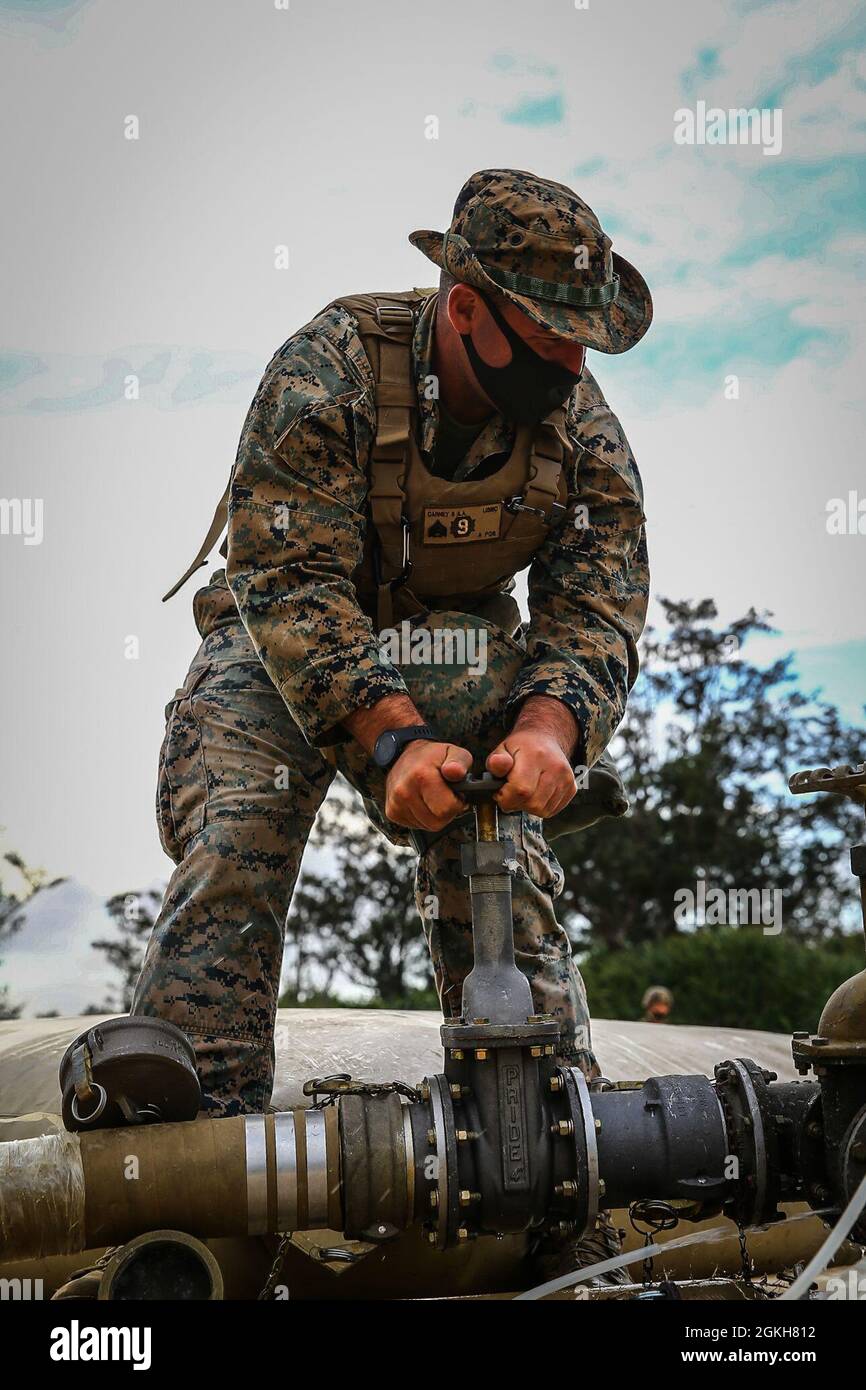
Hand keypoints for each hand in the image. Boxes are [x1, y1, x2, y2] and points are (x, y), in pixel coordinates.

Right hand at [385, 741, 473, 830]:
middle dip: (446, 811)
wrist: (403, 755)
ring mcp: (396, 804)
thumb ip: (460, 762)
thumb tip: (456, 773)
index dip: (457, 803)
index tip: (455, 792)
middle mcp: (404, 791)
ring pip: (427, 826)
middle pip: (437, 822)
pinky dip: (423, 817)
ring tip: (433, 797)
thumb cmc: (432, 756)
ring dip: (434, 815)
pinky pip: (416, 825)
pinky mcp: (392, 812)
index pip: (446, 809)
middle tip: (445, 795)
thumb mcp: (453, 752)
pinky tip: (422, 801)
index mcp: (421, 776)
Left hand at [486, 698, 579, 817]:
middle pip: (533, 803)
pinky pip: (552, 810)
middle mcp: (555, 767)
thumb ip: (496, 761)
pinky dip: (539, 807)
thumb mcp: (502, 749)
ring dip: (527, 806)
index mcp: (536, 756)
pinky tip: (534, 794)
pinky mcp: (572, 788)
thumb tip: (497, 765)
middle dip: (516, 803)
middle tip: (510, 792)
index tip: (500, 792)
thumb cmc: (521, 747)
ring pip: (543, 810)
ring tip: (523, 791)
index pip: (521, 789)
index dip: (506, 797)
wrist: (544, 739)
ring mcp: (566, 779)